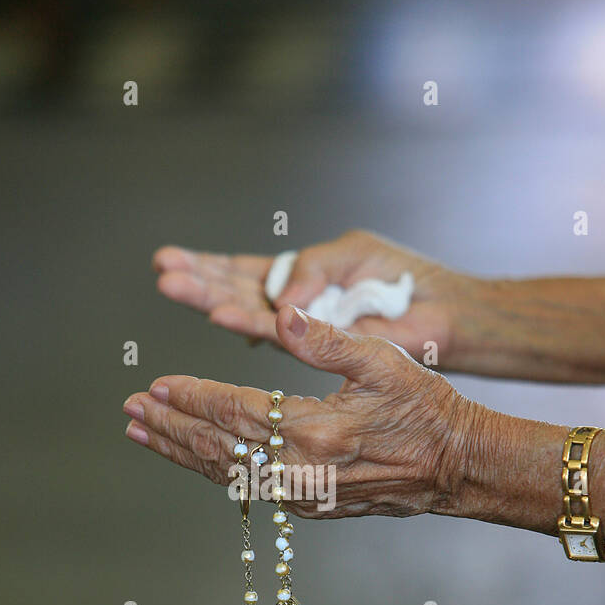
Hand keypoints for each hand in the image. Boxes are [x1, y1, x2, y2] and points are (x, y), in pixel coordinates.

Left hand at [123, 304, 483, 519]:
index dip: (193, 398)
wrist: (456, 467)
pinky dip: (212, 469)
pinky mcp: (309, 507)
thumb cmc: (425, 408)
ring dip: (181, 451)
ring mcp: (303, 496)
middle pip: (218, 449)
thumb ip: (327, 340)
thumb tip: (281, 316)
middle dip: (170, 427)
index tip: (155, 384)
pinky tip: (192, 454)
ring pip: (226, 474)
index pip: (236, 414)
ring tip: (142, 433)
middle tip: (129, 411)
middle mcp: (302, 473)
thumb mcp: (383, 360)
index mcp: (317, 433)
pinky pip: (248, 487)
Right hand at [153, 228, 468, 361]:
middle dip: (196, 281)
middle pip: (233, 291)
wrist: (443, 314)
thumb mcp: (352, 255)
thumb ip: (313, 267)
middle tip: (161, 271)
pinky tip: (221, 314)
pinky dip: (250, 323)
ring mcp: (303, 330)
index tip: (167, 260)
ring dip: (210, 299)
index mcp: (297, 279)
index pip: (240, 273)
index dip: (205, 267)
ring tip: (172, 286)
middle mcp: (292, 308)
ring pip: (247, 312)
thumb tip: (278, 297)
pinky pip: (279, 334)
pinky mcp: (321, 348)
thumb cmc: (404, 281)